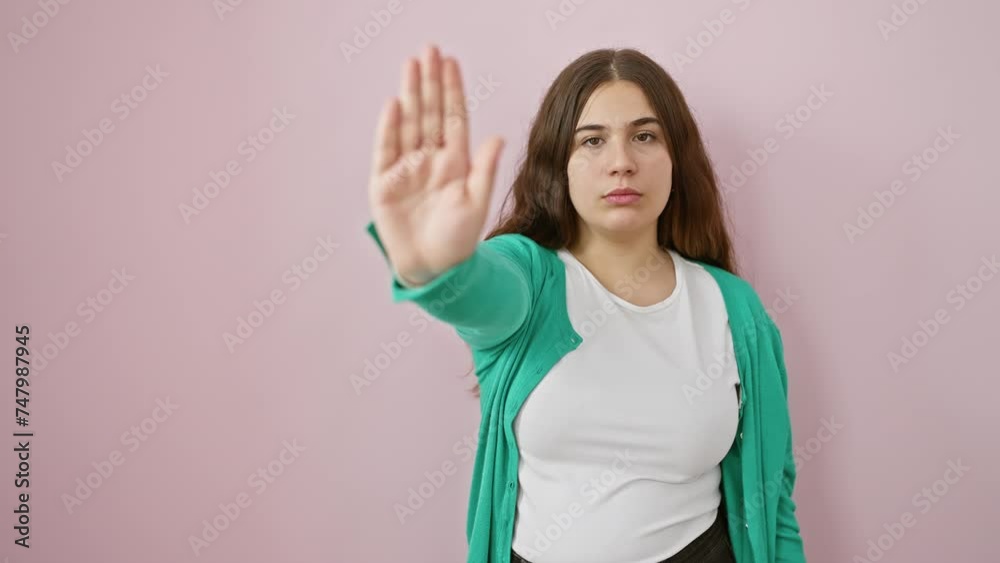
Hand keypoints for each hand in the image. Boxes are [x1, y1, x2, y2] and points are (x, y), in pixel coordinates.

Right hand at [367, 44, 504, 286]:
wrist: (434, 268)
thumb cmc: (459, 239)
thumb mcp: (477, 203)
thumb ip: (485, 169)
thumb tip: (498, 137)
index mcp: (454, 161)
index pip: (453, 117)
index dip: (451, 90)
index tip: (451, 62)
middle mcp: (429, 159)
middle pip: (429, 113)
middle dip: (429, 81)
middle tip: (429, 50)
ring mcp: (406, 169)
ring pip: (408, 123)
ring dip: (410, 94)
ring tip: (411, 65)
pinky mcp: (384, 183)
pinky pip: (386, 150)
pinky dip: (389, 128)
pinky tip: (394, 104)